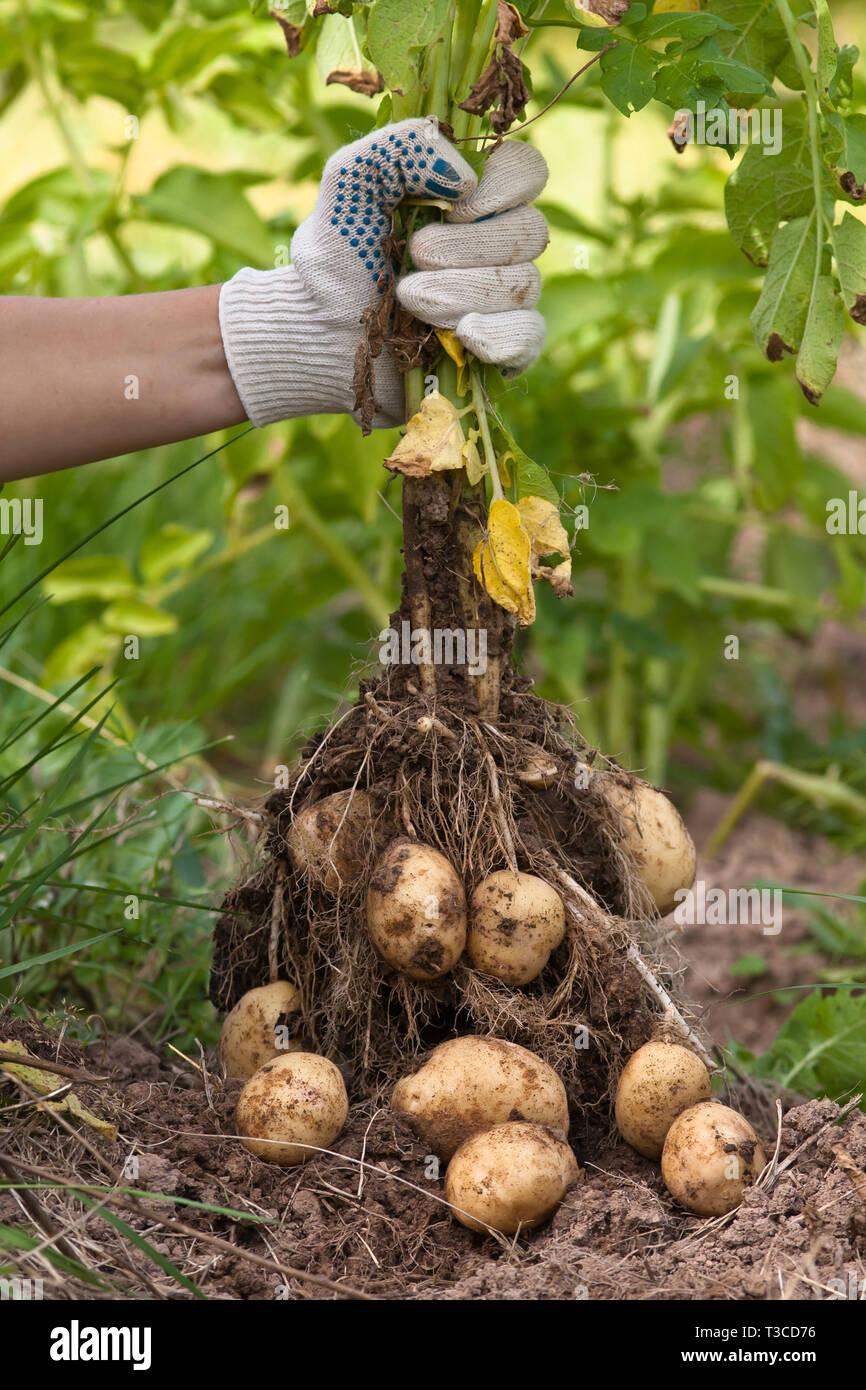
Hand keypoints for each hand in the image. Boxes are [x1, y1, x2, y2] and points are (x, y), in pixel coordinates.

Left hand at [219, 120, 548, 428]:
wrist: (323, 336)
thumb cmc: (337, 259)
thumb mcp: (350, 184)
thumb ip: (399, 147)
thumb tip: (466, 177)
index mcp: (471, 199)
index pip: (527, 172)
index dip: (504, 186)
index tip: (454, 205)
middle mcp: (496, 246)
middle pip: (531, 232)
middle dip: (469, 246)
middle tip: (415, 255)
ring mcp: (502, 300)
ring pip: (523, 286)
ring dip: (460, 292)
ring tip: (406, 299)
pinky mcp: (499, 350)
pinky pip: (529, 337)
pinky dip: (498, 337)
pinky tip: (461, 337)